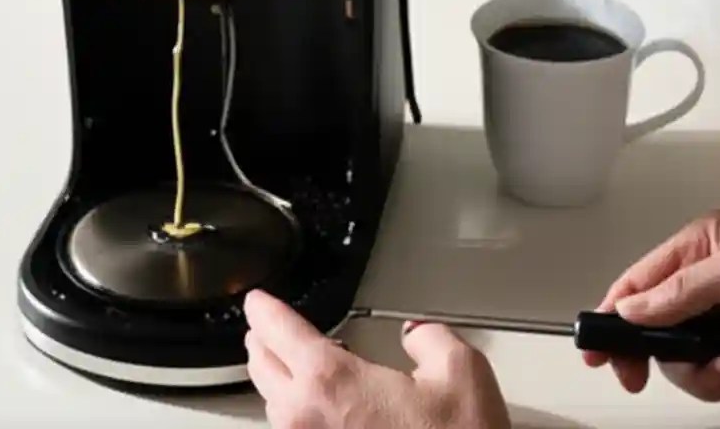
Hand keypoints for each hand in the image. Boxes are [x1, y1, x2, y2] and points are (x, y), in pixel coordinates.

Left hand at [242, 290, 510, 428]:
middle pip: (262, 368)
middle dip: (262, 342)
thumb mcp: (462, 373)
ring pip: (273, 405)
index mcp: (331, 381)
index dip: (264, 308)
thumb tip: (417, 335)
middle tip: (266, 329)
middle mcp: (306, 418)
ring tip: (290, 366)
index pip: (277, 330)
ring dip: (276, 379)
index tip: (257, 301)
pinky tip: (319, 410)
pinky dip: (295, 414)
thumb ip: (431, 338)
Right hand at [584, 202, 719, 407]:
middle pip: (662, 341)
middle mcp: (707, 288)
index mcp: (694, 252)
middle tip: (710, 372)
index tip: (599, 357)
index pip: (635, 289)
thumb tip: (632, 310)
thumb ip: (683, 292)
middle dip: (682, 364)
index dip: (612, 322)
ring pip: (697, 369)